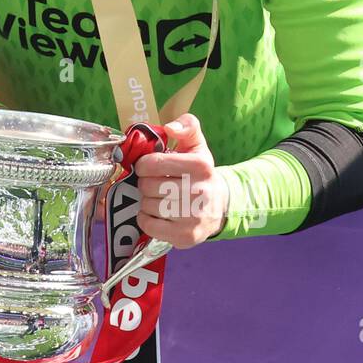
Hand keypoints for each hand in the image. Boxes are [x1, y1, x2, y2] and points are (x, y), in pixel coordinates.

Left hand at [131, 114, 226, 247]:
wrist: (219, 206)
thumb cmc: (199, 173)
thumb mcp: (197, 146)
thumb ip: (187, 126)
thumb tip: (171, 127)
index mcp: (200, 166)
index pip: (153, 163)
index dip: (143, 165)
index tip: (147, 167)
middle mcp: (199, 192)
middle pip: (148, 185)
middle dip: (145, 183)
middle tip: (153, 183)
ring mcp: (192, 217)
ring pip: (147, 205)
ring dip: (146, 200)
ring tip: (157, 197)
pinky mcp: (185, 236)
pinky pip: (148, 225)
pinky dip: (146, 218)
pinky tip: (157, 213)